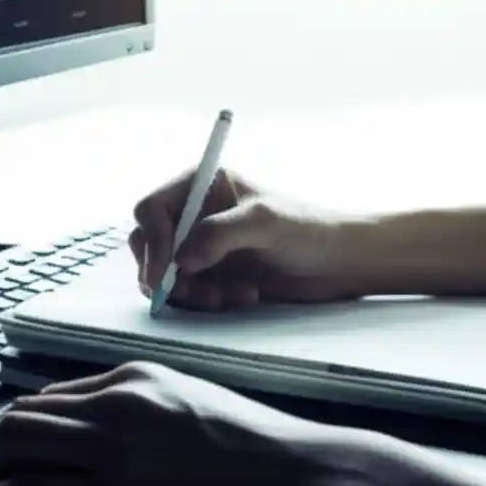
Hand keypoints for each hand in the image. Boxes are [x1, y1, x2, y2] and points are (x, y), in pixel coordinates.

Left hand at [0, 362, 485, 485]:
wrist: (294, 483)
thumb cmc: (245, 444)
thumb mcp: (183, 397)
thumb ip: (128, 400)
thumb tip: (68, 414)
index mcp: (132, 379)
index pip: (46, 398)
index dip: (7, 423)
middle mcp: (117, 408)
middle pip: (22, 419)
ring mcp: (117, 456)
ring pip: (20, 449)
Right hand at [130, 168, 348, 309]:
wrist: (338, 263)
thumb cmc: (308, 230)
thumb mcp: (265, 223)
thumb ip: (220, 234)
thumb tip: (180, 260)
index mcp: (201, 184)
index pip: (152, 210)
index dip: (154, 242)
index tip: (167, 275)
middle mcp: (193, 212)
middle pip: (148, 244)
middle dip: (167, 274)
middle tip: (196, 294)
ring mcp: (198, 245)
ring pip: (164, 274)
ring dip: (190, 292)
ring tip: (230, 297)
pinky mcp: (209, 274)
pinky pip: (185, 293)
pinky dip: (206, 301)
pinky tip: (244, 296)